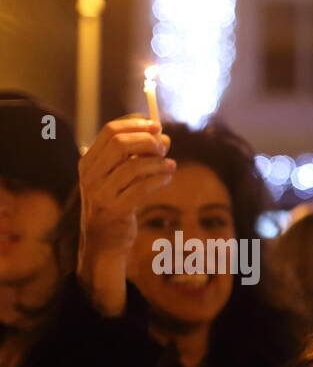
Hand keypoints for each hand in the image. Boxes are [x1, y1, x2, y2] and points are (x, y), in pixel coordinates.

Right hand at [77, 116, 174, 315]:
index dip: (135, 124)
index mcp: (88, 161)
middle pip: (119, 143)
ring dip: (157, 163)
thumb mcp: (121, 178)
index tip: (157, 126)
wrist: (104, 242)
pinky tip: (167, 178)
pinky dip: (158, 180)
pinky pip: (140, 188)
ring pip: (132, 166)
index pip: (109, 131)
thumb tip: (164, 137)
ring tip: (171, 165)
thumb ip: (139, 158)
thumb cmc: (116, 205)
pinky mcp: (114, 209)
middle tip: (164, 147)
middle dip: (147, 141)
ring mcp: (100, 192)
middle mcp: (90, 174)